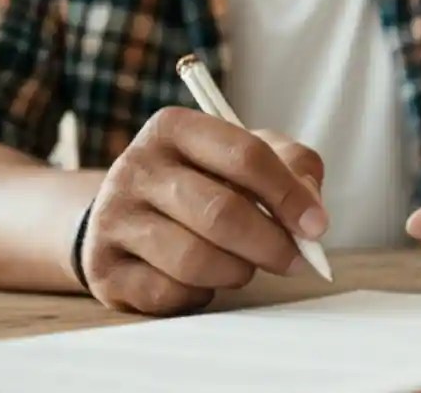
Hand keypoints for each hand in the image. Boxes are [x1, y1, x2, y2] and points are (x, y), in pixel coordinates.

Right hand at [82, 107, 328, 314]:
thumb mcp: (249, 156)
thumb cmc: (205, 181)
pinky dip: (200, 293)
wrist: (128, 216)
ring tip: (245, 266)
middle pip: (221, 212)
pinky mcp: (104, 268)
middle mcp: (135, 166)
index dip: (289, 194)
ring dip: (237, 271)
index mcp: (174, 127)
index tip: (317, 226)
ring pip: (194, 258)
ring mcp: (112, 218)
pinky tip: (203, 280)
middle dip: (271, 244)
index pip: (245, 155)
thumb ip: (293, 168)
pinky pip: (168, 292)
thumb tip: (311, 214)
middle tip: (295, 261)